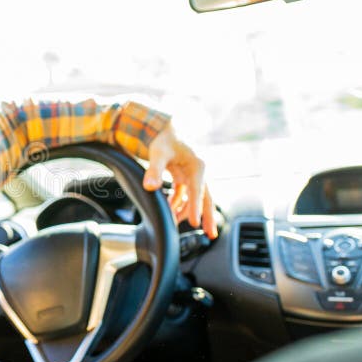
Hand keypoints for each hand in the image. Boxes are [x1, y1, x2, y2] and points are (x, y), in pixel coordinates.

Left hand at [142, 124, 218, 238]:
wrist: (162, 127)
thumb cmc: (163, 138)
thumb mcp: (157, 153)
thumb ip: (154, 170)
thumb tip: (151, 186)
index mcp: (197, 165)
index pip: (197, 191)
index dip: (196, 208)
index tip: (196, 224)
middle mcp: (198, 171)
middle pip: (205, 198)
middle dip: (206, 216)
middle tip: (210, 234)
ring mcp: (192, 175)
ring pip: (194, 198)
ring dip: (188, 212)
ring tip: (177, 224)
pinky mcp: (184, 177)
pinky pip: (184, 194)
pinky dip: (178, 204)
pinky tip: (170, 211)